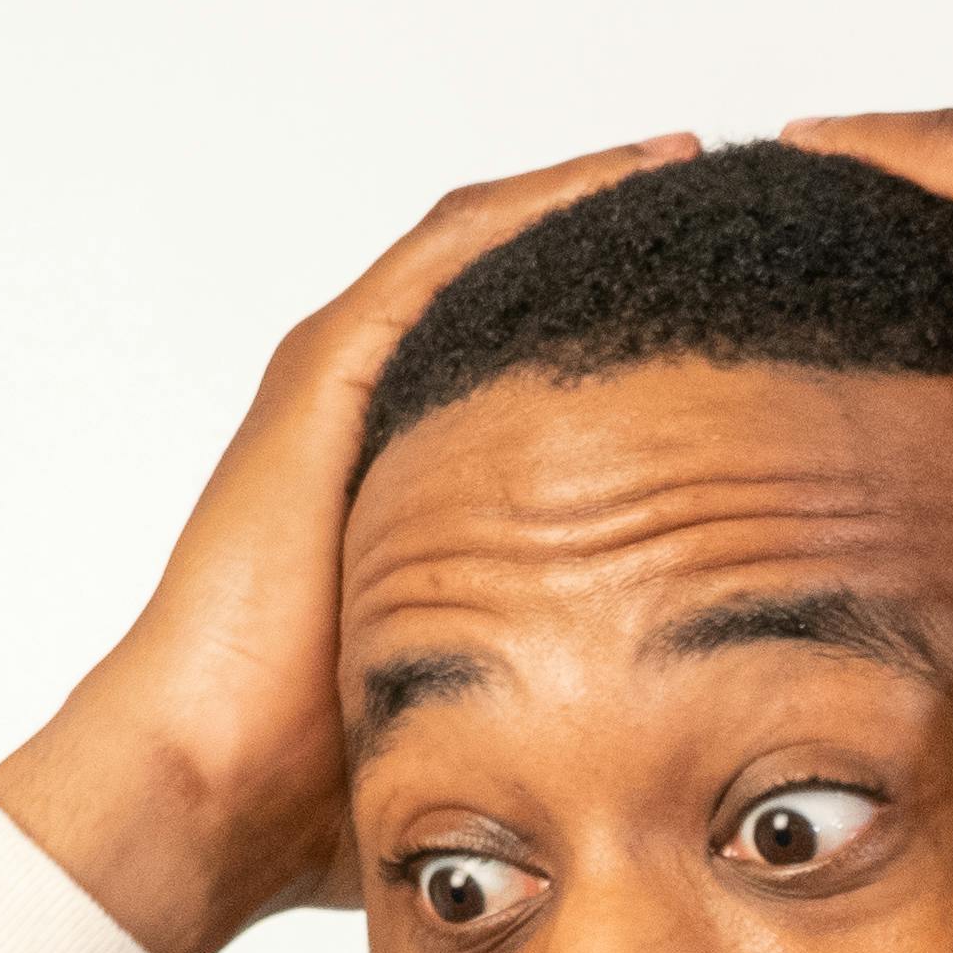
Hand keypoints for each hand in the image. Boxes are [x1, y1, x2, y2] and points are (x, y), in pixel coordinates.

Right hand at [0, 133, 700, 952]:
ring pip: (484, 243)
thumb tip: (706, 745)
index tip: (745, 309)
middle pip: (513, 285)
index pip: (536, 367)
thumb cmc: (321, 785)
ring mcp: (340, 385)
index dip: (633, 327)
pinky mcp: (324, 376)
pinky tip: (632, 175)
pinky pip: (448, 254)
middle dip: (619, 241)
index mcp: (411, 485)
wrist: (207, 789)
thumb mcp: (489, 712)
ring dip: (591, 196)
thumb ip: (567, 695)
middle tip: (735, 208)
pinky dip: (541, 206)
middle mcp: (371, 414)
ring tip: (693, 162)